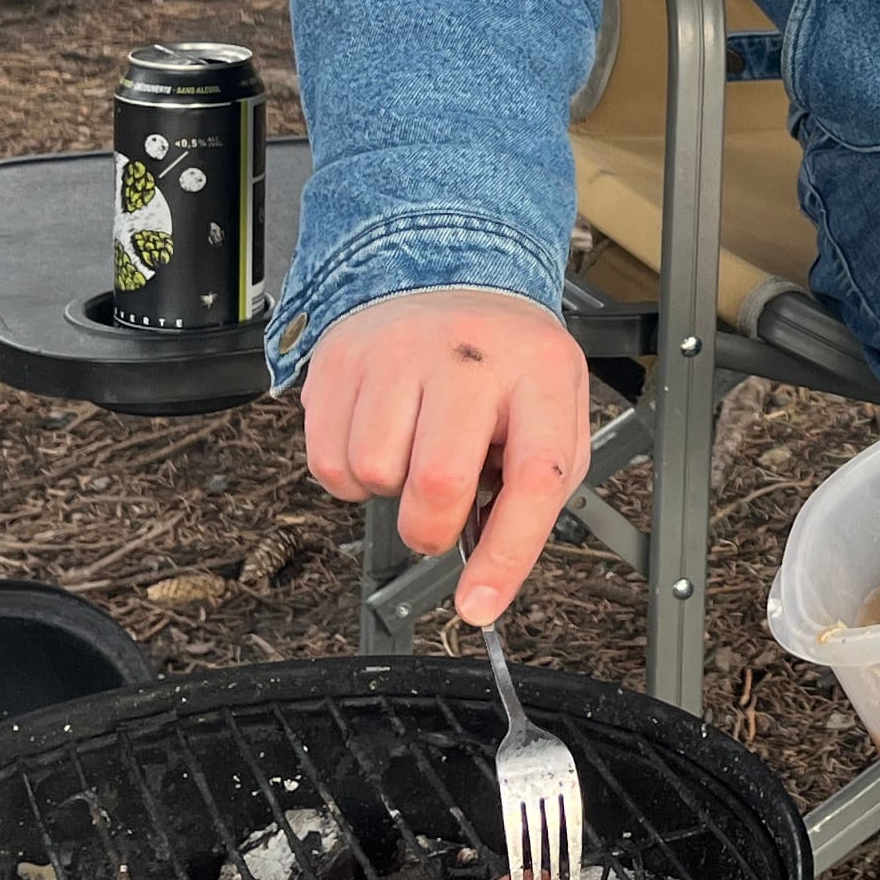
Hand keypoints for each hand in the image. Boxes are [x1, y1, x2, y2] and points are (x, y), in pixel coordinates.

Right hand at [299, 287, 593, 625]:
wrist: (446, 274)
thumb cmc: (505, 362)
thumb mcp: (551, 411)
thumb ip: (534, 489)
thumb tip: (490, 571)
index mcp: (540, 371)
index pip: (533, 477)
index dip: (506, 555)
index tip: (479, 606)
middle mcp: (469, 354)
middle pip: (438, 482)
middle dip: (432, 528)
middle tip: (440, 512)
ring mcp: (398, 349)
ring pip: (373, 472)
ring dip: (390, 489)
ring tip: (414, 449)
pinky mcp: (341, 358)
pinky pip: (328, 461)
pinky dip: (350, 474)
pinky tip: (380, 435)